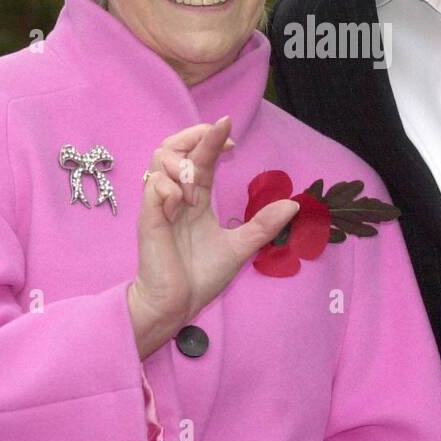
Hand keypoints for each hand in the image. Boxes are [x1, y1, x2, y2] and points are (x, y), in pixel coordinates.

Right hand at [127, 116, 298, 358]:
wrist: (175, 306)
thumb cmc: (199, 277)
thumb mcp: (239, 247)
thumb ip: (263, 225)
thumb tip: (293, 205)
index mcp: (195, 199)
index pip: (200, 157)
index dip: (213, 140)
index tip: (233, 143)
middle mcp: (175, 196)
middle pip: (173, 146)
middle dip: (193, 135)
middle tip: (214, 139)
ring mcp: (159, 205)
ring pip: (159, 158)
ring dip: (182, 163)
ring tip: (195, 190)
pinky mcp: (148, 219)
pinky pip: (153, 186)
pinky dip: (169, 187)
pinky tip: (181, 203)